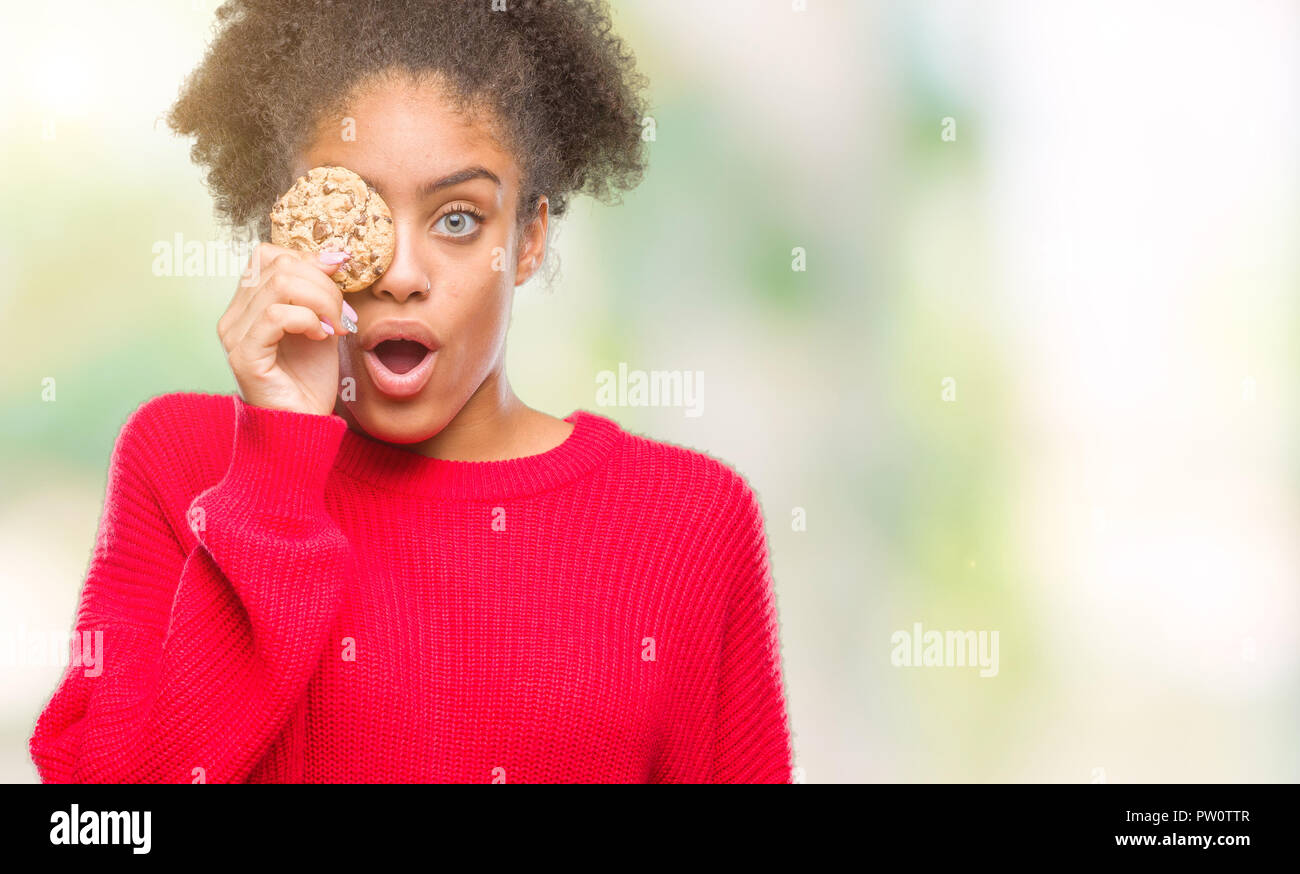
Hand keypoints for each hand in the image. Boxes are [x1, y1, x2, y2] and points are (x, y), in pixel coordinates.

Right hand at [219, 243, 353, 415]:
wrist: (303, 424)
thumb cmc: (310, 379)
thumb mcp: (321, 324)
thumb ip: (321, 292)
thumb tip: (335, 256)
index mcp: (248, 304)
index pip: (269, 255)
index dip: (309, 259)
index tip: (339, 277)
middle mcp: (234, 316)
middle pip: (280, 266)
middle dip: (324, 284)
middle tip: (342, 314)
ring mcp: (234, 335)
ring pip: (280, 286)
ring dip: (322, 302)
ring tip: (336, 327)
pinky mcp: (243, 356)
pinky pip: (276, 316)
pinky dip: (308, 320)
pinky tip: (322, 337)